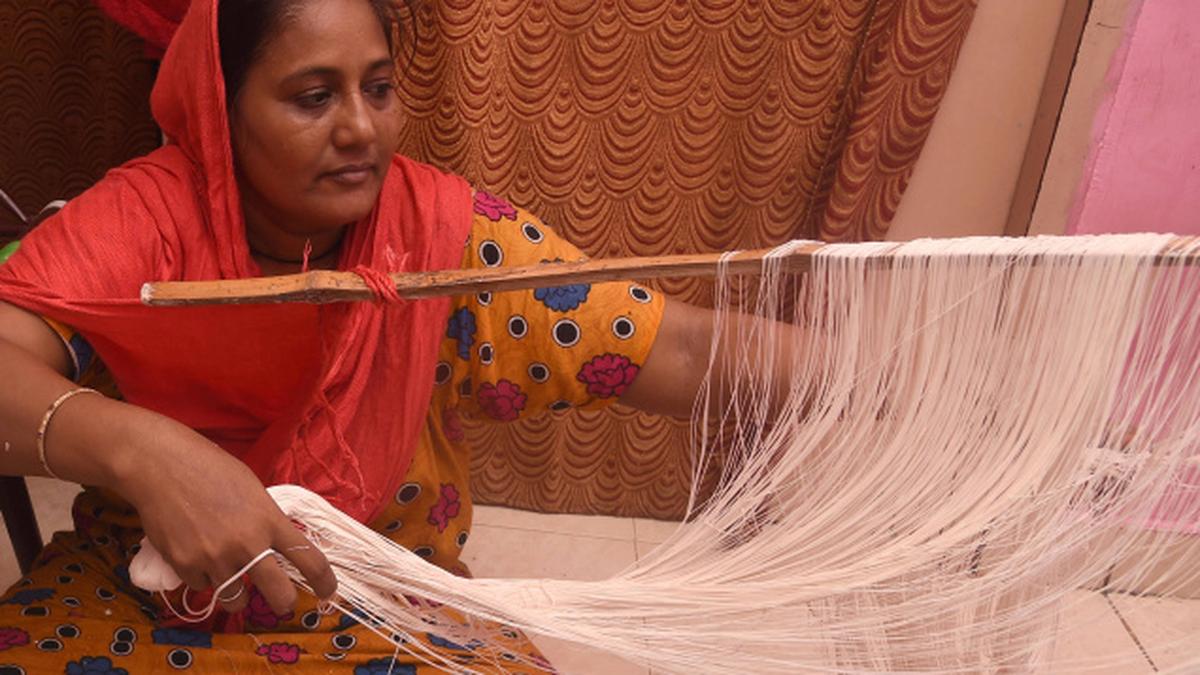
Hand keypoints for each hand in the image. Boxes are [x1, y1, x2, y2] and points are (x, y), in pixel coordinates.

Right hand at [114, 409, 336, 615]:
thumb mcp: (251, 489)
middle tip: (283, 604)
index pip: (308, 558)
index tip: (328, 591)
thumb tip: (276, 545)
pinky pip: (202, 586)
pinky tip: (197, 556)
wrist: (161, 466)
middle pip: (279, 594)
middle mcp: (246, 543)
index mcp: (269, 519)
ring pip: (236, 600)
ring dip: (237, 595)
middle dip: (284, 604)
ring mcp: (215, 557)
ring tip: (231, 577)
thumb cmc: (209, 468)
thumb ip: (265, 519)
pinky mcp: (185, 565)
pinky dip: (203, 578)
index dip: (323, 580)